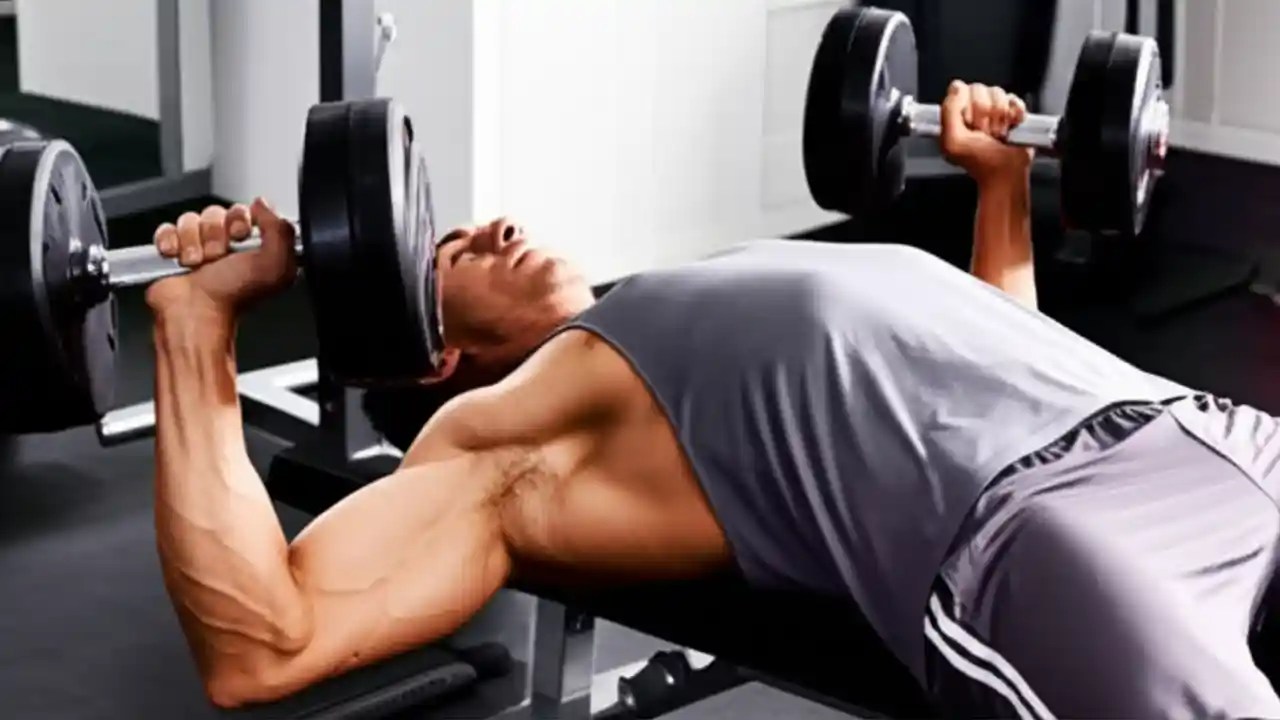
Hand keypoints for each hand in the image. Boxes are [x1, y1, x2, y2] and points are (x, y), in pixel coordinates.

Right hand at [145, 198, 297, 319]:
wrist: (194, 314)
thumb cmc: (233, 297)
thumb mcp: (275, 264)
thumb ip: (280, 230)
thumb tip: (265, 204)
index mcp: (254, 247)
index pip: (245, 210)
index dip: (240, 219)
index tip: (240, 236)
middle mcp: (228, 246)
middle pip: (215, 212)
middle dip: (215, 234)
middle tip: (218, 258)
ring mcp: (198, 248)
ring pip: (190, 219)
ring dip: (193, 242)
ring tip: (199, 265)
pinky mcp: (173, 251)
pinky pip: (167, 228)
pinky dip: (170, 242)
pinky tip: (179, 260)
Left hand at [939, 80, 1033, 184]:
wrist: (1006, 174)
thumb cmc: (980, 163)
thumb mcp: (953, 141)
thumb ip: (948, 112)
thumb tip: (957, 87)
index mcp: (955, 116)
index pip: (959, 89)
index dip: (966, 105)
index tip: (969, 124)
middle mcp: (973, 111)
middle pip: (979, 89)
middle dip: (984, 112)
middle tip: (984, 132)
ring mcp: (993, 110)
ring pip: (997, 92)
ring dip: (999, 115)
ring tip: (997, 132)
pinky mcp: (1012, 112)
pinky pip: (1014, 98)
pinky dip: (1015, 112)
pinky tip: (1011, 125)